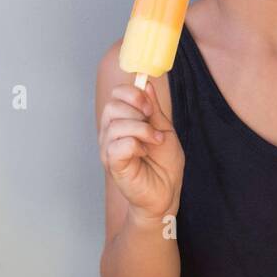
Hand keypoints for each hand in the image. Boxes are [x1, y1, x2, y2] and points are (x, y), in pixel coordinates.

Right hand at [98, 80, 183, 223]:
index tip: (149, 106)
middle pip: (113, 106)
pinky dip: (135, 144)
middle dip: (137, 110)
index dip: (132, 93)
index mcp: (123, 121)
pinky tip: (143, 153)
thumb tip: (145, 84)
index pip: (116, 94)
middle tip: (152, 124)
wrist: (167, 192)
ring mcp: (109, 148)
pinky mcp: (112, 163)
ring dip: (141, 130)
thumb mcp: (164, 129)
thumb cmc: (164, 164)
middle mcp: (111, 132)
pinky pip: (117, 144)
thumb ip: (153, 108)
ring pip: (116, 124)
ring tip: (153, 142)